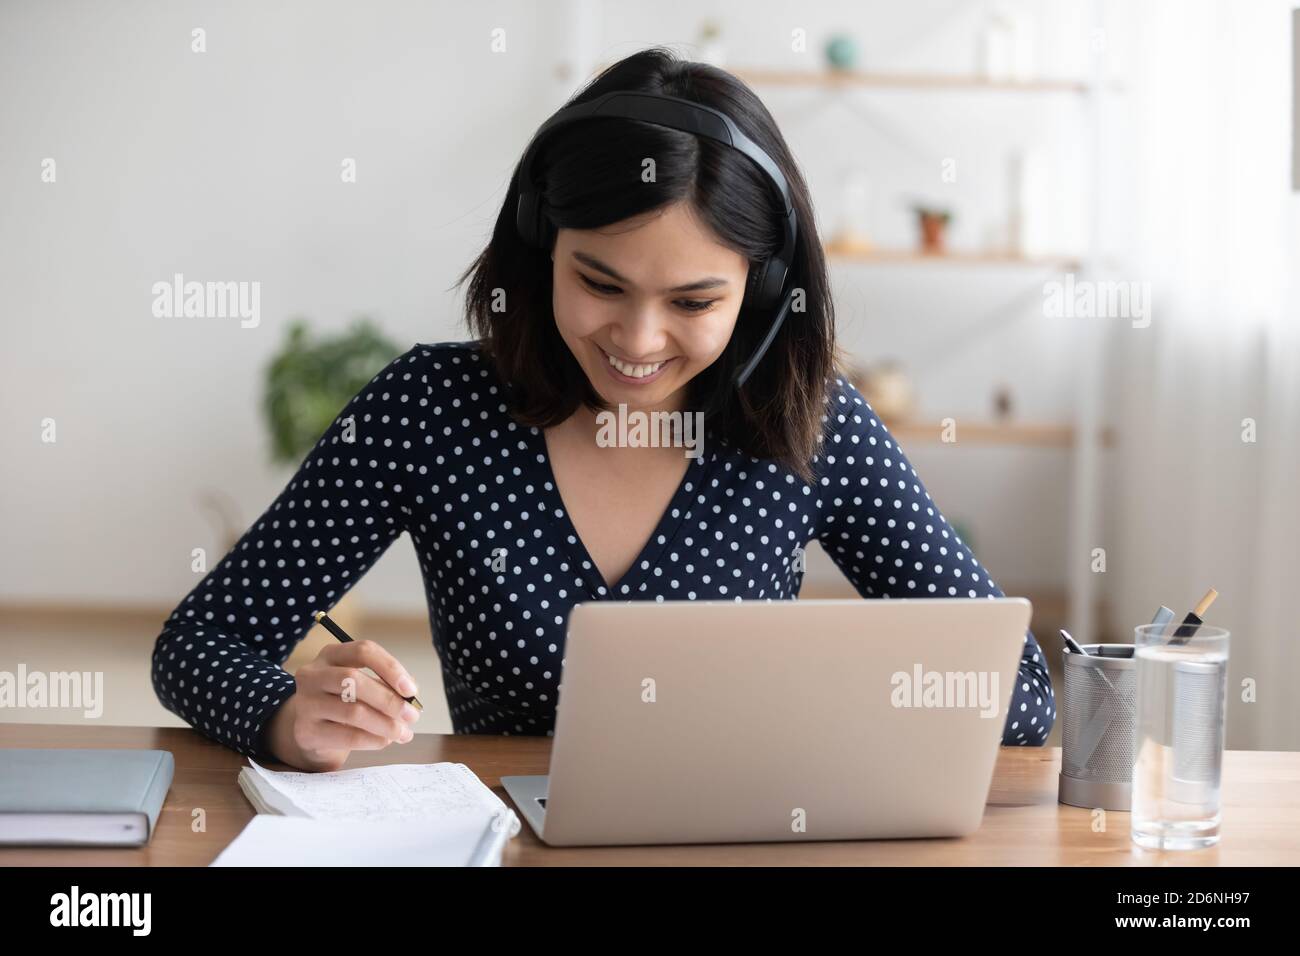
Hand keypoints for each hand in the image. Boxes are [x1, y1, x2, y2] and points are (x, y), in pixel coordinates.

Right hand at [264, 639, 420, 771]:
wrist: (310, 731)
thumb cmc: (342, 702)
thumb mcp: (362, 686)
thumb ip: (387, 685)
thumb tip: (412, 694)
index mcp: (331, 655)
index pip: (363, 651)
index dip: (391, 668)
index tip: (411, 690)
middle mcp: (312, 675)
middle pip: (353, 680)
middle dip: (389, 700)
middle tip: (411, 716)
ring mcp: (306, 703)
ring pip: (353, 712)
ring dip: (385, 724)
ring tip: (403, 733)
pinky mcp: (306, 732)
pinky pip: (347, 737)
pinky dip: (373, 740)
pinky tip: (385, 741)